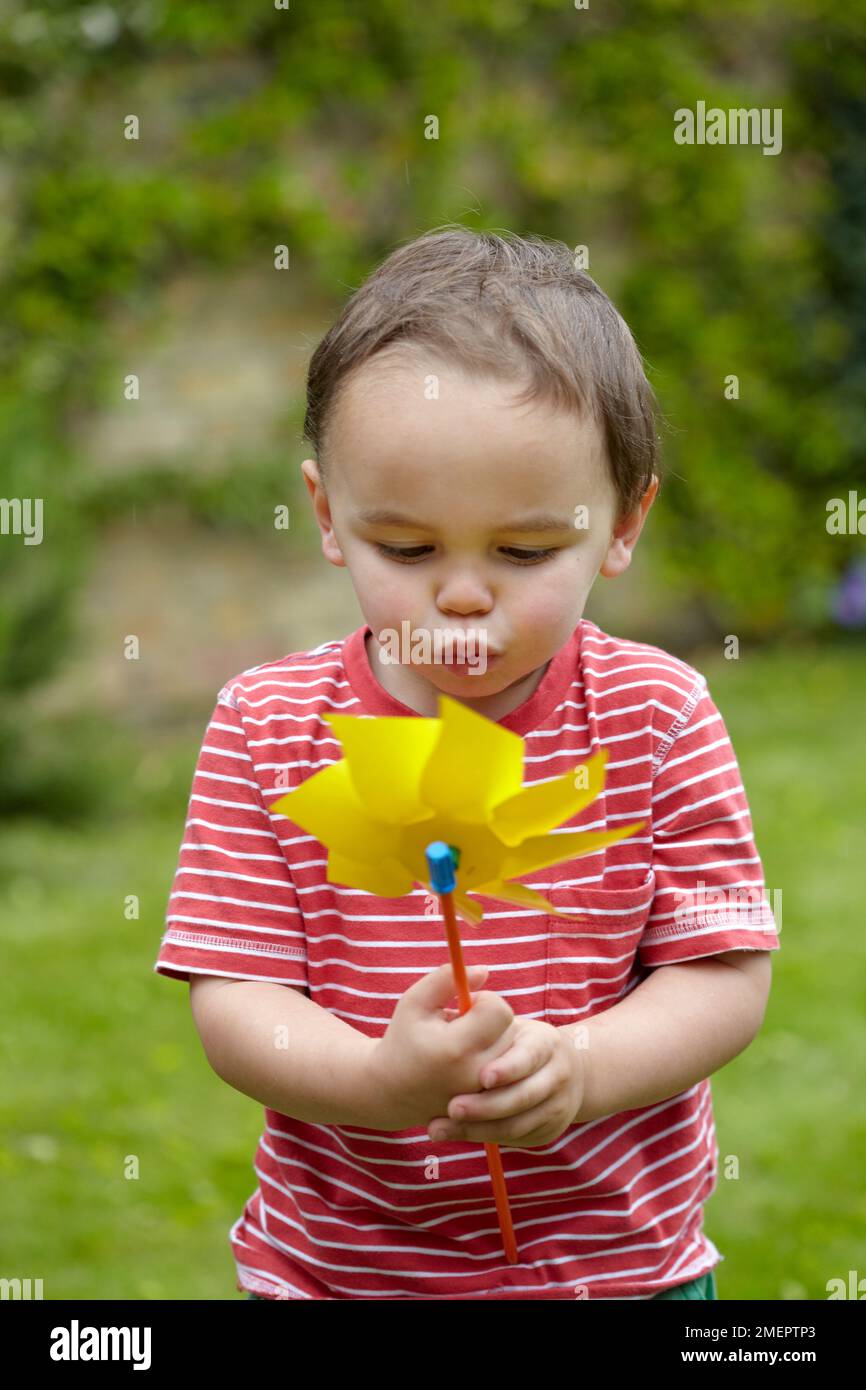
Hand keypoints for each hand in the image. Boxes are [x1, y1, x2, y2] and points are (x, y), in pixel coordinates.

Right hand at [369, 962, 515, 1130]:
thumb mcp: (415, 1001)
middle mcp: (474, 1075)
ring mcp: (483, 1094)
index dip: (484, 1001)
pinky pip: (510, 1072)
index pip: (499, 1011)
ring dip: (495, 1040)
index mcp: (455, 1048)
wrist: (392, 1091)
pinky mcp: (488, 1105)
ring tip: (466, 1044)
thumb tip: (485, 970)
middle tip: (463, 1024)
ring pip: (513, 1051)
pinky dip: (497, 1060)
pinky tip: (471, 1061)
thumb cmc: (405, 1038)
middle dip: (491, 1020)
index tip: (464, 1006)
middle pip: (510, 1029)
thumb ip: (445, 978)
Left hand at [426, 1015, 587, 1147]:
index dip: (508, 1068)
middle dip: (485, 1106)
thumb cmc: (518, 1044)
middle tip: (452, 1108)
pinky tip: (455, 1134)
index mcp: (546, 1042)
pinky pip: (515, 1138)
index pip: (530, 1055)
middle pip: (523, 1096)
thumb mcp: (510, 1027)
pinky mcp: (548, 1131)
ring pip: (517, 1124)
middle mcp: (557, 1075)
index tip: (481, 1077)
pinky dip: (483, 1137)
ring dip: (478, 1128)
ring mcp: (556, 1106)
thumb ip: (485, 1022)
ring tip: (440, 1128)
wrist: (563, 1071)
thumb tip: (454, 1009)